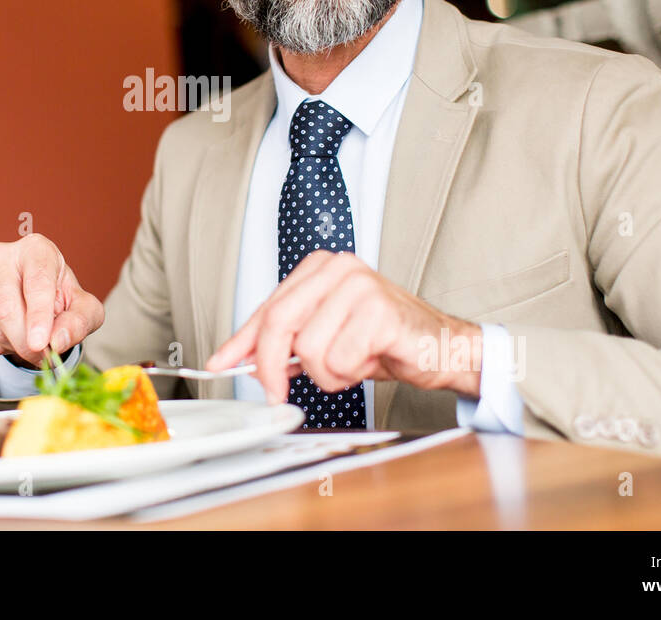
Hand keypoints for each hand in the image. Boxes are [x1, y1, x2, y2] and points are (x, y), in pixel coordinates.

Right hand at [0, 234, 103, 364]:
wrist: (37, 300)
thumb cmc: (63, 299)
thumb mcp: (85, 309)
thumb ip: (79, 322)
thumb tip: (57, 341)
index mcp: (36, 249)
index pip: (36, 283)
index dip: (38, 316)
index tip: (42, 344)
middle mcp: (1, 255)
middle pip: (6, 307)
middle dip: (25, 341)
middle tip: (43, 357)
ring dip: (13, 345)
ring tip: (30, 340)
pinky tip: (11, 337)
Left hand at [205, 251, 481, 403]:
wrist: (440, 348)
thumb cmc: (383, 340)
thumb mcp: (325, 335)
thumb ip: (286, 342)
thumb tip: (242, 359)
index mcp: (320, 267)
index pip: (267, 307)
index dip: (240, 342)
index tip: (220, 363)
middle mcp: (338, 268)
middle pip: (279, 323)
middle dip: (271, 366)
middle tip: (276, 392)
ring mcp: (360, 287)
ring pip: (309, 349)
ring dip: (327, 373)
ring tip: (352, 362)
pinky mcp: (379, 311)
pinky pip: (339, 359)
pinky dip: (350, 373)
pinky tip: (370, 360)